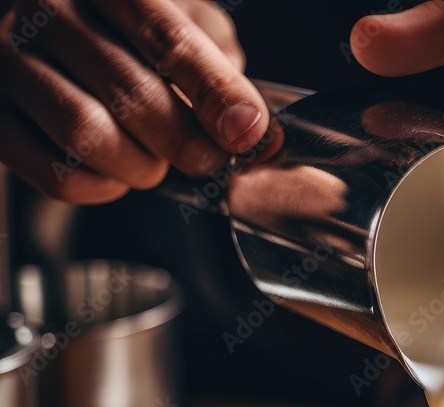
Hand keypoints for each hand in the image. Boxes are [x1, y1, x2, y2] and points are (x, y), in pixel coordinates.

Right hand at [0, 0, 269, 202]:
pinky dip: (103, 187)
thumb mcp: (191, 28)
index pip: (166, 38)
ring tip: (153, 160)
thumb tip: (254, 130)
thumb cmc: (141, 41)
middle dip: (184, 142)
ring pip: (88, 136)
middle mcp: (49, 9)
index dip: (214, 93)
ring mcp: (11, 60)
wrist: (65, 50)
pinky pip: (59, 175)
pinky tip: (113, 170)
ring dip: (140, 166)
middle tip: (206, 158)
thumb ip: (223, 72)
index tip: (248, 133)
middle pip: (130, 94)